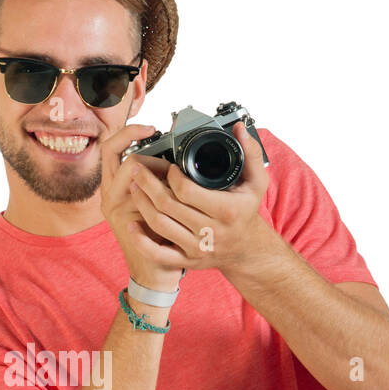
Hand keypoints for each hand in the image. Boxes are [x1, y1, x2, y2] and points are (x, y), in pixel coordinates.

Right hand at [98, 122, 192, 290]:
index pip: (112, 146)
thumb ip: (161, 179)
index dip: (129, 132)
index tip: (152, 127)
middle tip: (169, 167)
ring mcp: (112, 205)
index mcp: (115, 182)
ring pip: (129, 168)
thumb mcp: (160, 200)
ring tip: (170, 183)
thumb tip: (180, 157)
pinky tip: (169, 193)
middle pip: (117, 153)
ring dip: (153, 168)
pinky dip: (154, 188)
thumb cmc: (162, 234)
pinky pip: (134, 193)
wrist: (156, 268)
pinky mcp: (121, 219)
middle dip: (148, 153)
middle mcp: (109, 191)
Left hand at [127, 121, 272, 276]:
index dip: (171, 176)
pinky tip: (132, 225)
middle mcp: (209, 231)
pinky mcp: (186, 260)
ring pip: (159, 225)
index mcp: (225, 210)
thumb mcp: (257, 183)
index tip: (168, 167)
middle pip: (168, 206)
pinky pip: (158, 253)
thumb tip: (239, 129)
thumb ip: (251, 154)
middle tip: (137, 169)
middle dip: (148, 184)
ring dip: (142, 203)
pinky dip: (141, 240)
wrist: (246, 249)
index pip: (187, 191)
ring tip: (134, 187)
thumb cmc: (247, 212)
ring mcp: (196, 248)